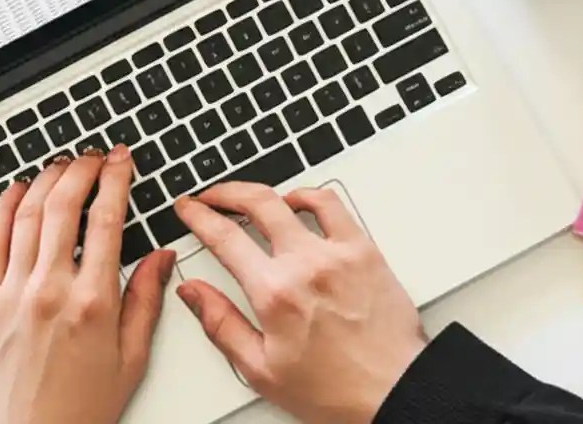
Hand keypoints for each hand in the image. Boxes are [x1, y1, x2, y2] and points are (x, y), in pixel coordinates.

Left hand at [0, 146, 176, 423]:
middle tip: (94, 155)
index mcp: (93, 302)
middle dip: (81, 168)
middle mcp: (50, 290)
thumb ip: (147, 301)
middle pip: (64, 205)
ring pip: (27, 215)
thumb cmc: (79, 410)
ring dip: (45, 179)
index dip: (115, 179)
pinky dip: (3, 209)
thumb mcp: (132, 358)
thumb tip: (161, 258)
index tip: (121, 161)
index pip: (107, 219)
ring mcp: (13, 294)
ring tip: (60, 164)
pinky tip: (14, 192)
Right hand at [174, 182, 426, 423]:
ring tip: (251, 200)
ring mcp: (338, 253)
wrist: (393, 391)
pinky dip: (311, 197)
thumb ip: (221, 324)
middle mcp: (306, 265)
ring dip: (266, 193)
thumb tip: (193, 292)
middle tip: (211, 197)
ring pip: (295, 198)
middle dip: (225, 193)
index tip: (189, 209)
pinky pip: (334, 207)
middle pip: (257, 202)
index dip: (198, 216)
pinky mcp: (365, 251)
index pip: (224, 237)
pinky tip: (300, 205)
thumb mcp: (261, 369)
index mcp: (274, 293)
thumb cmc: (335, 389)